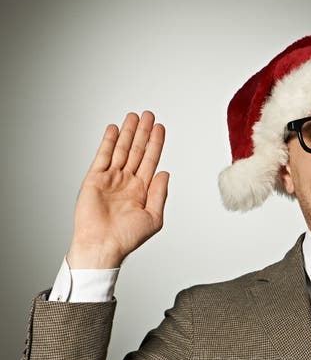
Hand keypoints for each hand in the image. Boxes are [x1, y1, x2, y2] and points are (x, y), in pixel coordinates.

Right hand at [67, 111, 168, 267]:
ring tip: (134, 116)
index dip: (156, 144)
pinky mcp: (95, 178)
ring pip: (121, 150)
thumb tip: (165, 173)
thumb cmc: (126, 237)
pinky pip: (103, 155)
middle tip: (149, 115)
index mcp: (141, 191)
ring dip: (128, 133)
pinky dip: (109, 141)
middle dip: (143, 133)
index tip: (160, 128)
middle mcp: (126, 182)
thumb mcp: (153, 217)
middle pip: (137, 151)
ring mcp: (111, 179)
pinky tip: (114, 129)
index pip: (150, 161)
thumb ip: (160, 194)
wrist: (102, 244)